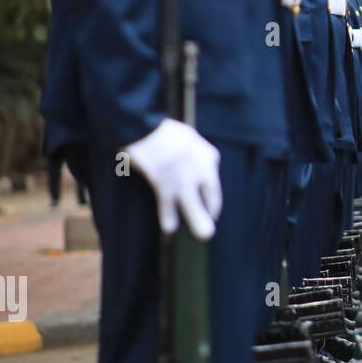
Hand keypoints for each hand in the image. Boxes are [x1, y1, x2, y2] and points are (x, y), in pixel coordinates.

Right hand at [122, 119, 221, 239]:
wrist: (147, 127)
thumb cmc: (164, 131)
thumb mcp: (189, 138)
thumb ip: (194, 154)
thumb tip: (194, 169)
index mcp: (210, 156)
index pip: (214, 185)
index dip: (212, 199)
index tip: (210, 209)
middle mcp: (202, 170)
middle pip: (212, 198)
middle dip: (211, 214)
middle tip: (209, 229)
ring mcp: (185, 180)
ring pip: (194, 208)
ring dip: (198, 223)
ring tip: (204, 234)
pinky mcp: (165, 185)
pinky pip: (168, 207)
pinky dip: (168, 218)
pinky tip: (169, 228)